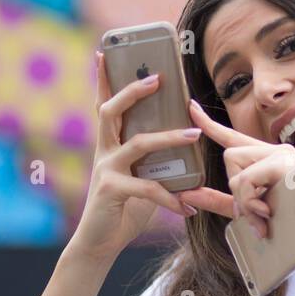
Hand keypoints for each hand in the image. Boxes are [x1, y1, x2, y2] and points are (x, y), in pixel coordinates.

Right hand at [67, 52, 201, 259]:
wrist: (100, 243)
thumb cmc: (124, 209)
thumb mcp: (142, 179)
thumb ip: (155, 162)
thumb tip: (183, 145)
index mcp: (109, 145)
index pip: (104, 105)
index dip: (103, 79)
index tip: (104, 52)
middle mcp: (104, 152)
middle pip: (112, 111)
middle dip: (133, 92)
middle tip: (157, 78)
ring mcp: (106, 170)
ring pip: (137, 143)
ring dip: (169, 138)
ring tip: (194, 134)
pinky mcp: (111, 190)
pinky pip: (148, 188)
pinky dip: (171, 198)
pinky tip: (187, 208)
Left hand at [177, 100, 294, 238]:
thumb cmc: (285, 227)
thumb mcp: (245, 212)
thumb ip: (218, 201)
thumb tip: (187, 194)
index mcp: (268, 159)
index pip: (234, 138)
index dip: (210, 125)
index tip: (191, 106)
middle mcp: (278, 151)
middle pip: (230, 156)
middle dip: (236, 190)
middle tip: (255, 213)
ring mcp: (284, 155)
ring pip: (236, 166)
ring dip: (243, 197)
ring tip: (264, 214)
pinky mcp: (285, 164)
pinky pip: (247, 179)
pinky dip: (250, 200)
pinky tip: (268, 211)